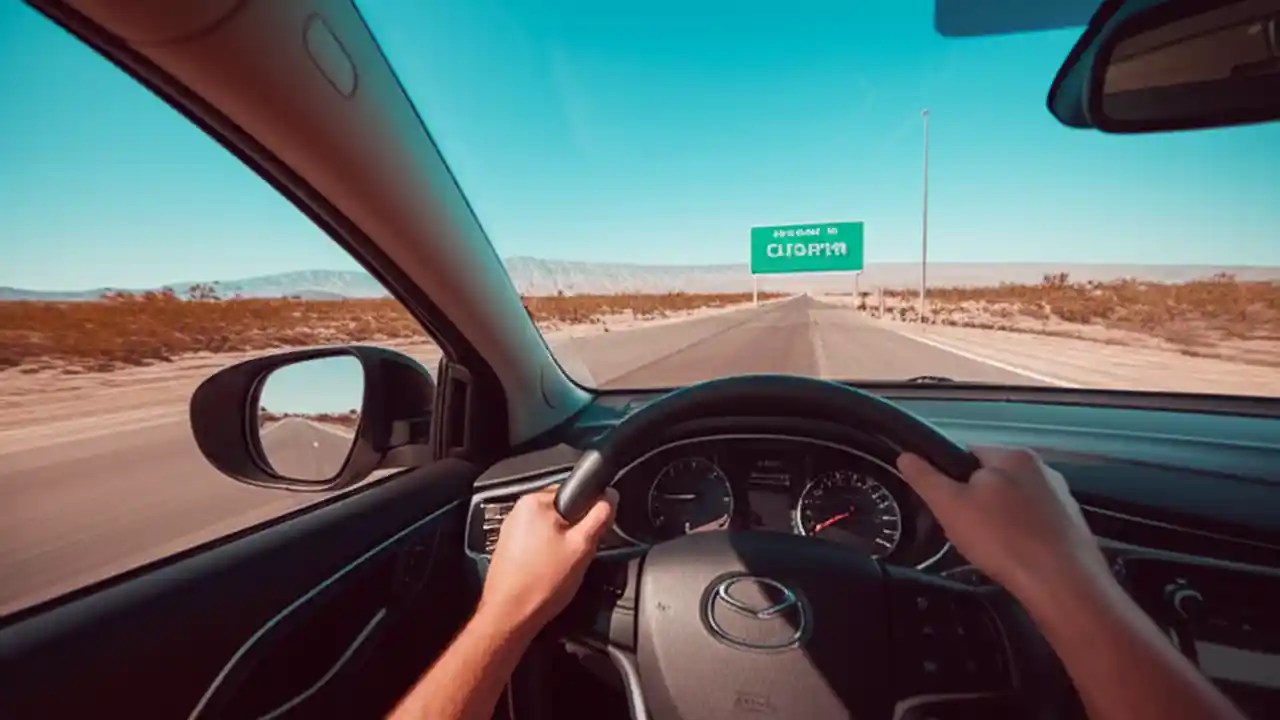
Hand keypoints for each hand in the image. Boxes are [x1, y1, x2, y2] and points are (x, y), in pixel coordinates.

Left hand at [479, 486, 614, 633]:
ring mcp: (511, 531)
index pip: (573, 492)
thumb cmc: (540, 584)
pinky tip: (547, 574)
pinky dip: (546, 557)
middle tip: (574, 556)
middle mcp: (518, 512)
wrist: (510, 616)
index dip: (588, 514)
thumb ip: (599, 517)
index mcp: (534, 502)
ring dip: (560, 546)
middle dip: (573, 533)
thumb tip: (609, 498)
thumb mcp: (582, 547)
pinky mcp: (508, 549)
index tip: (589, 535)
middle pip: (562, 513)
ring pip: (550, 531)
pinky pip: (537, 545)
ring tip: (558, 569)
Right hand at [896, 446, 1109, 602]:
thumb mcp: (950, 506)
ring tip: (992, 549)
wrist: (1063, 583)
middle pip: (993, 478)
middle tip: (965, 530)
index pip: (968, 452)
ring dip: (1000, 519)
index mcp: (1012, 455)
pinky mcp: (1073, 525)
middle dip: (976, 500)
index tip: (946, 505)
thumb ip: (926, 478)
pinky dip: (1023, 536)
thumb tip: (906, 456)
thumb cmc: (1002, 539)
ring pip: (1015, 502)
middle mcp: (1043, 468)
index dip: (950, 477)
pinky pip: (1036, 523)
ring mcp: (1062, 497)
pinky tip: (1017, 557)